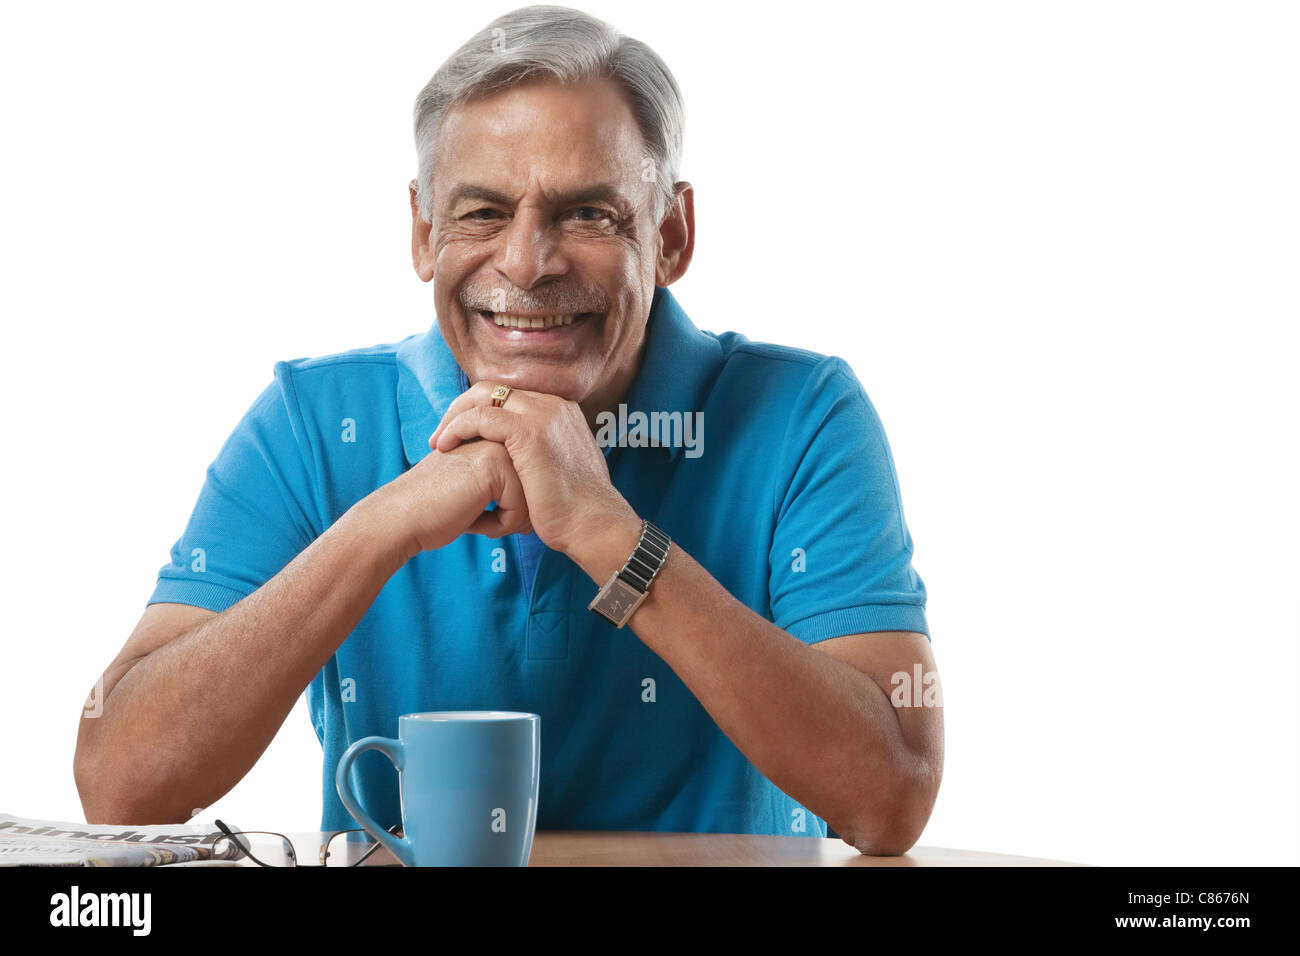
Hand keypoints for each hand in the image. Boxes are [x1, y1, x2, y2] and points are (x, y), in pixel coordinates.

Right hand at [377, 437, 530, 554]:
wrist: (402, 518)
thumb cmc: (438, 509)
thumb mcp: (478, 486)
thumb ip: (508, 480)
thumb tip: (543, 500)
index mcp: (497, 437)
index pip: (531, 479)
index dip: (512, 506)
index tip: (478, 509)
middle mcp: (501, 436)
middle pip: (535, 488)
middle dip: (513, 514)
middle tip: (474, 514)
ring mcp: (498, 446)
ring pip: (532, 499)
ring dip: (506, 521)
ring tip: (472, 516)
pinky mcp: (495, 465)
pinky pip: (521, 509)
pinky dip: (498, 525)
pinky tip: (470, 519)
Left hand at [428, 383, 636, 556]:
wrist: (594, 525)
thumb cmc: (575, 510)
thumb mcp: (561, 469)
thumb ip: (543, 453)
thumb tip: (525, 461)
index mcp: (560, 410)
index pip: (509, 394)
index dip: (478, 409)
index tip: (460, 433)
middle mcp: (553, 405)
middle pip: (493, 388)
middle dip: (461, 408)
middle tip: (441, 435)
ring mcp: (543, 415)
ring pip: (483, 396)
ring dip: (454, 417)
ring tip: (438, 442)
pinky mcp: (529, 432)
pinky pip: (480, 417)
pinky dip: (457, 428)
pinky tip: (446, 447)